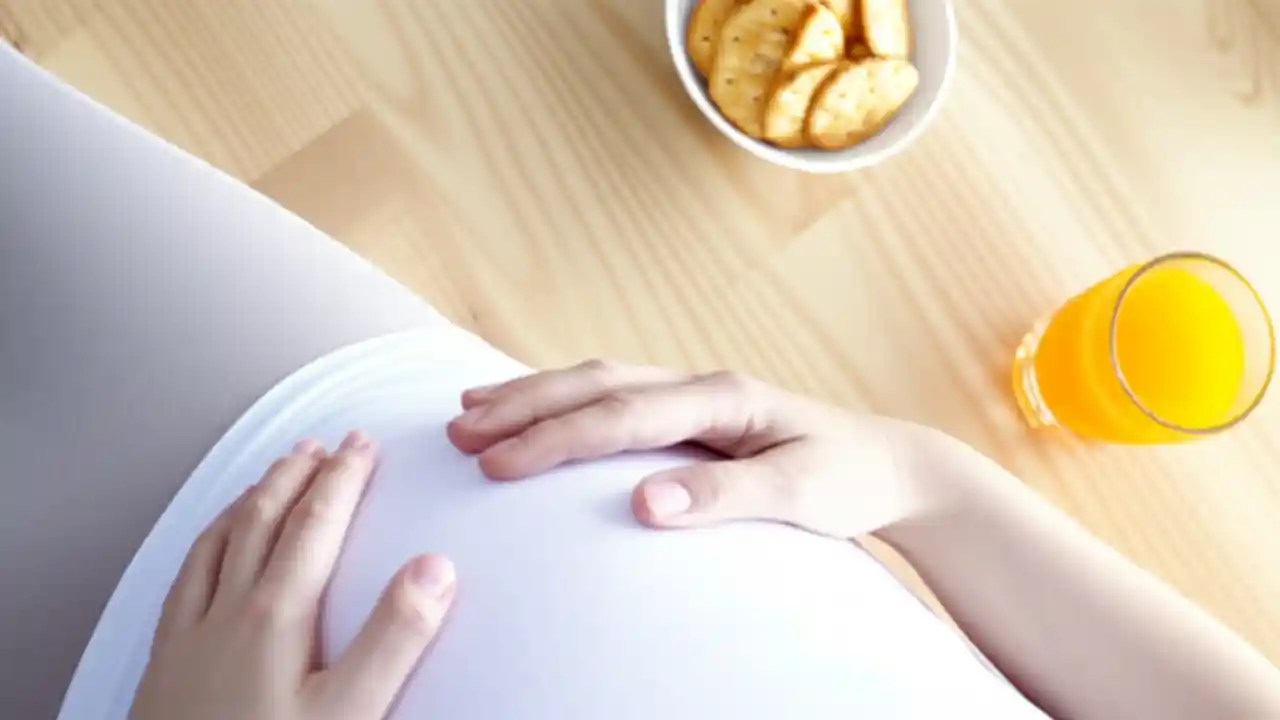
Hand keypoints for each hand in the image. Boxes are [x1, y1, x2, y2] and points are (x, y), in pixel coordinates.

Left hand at [132, 432, 456, 719]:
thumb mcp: (351, 712)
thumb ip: (394, 638)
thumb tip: (433, 567)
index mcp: (276, 616)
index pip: (316, 524)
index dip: (343, 478)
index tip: (361, 446)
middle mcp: (227, 612)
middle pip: (265, 519)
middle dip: (299, 474)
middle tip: (323, 445)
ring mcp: (189, 635)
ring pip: (220, 541)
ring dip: (252, 498)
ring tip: (271, 474)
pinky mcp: (165, 664)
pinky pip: (184, 577)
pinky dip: (206, 542)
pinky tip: (210, 547)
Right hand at [446, 361, 963, 537]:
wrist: (883, 463)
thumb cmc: (844, 479)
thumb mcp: (800, 495)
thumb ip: (725, 498)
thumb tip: (644, 504)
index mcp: (723, 397)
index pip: (623, 413)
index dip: (556, 437)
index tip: (496, 462)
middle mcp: (700, 385)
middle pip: (597, 382)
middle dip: (524, 404)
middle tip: (456, 430)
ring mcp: (691, 394)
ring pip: (598, 380)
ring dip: (533, 394)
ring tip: (468, 409)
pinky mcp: (688, 412)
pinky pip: (613, 396)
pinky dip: (564, 400)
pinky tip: (531, 410)